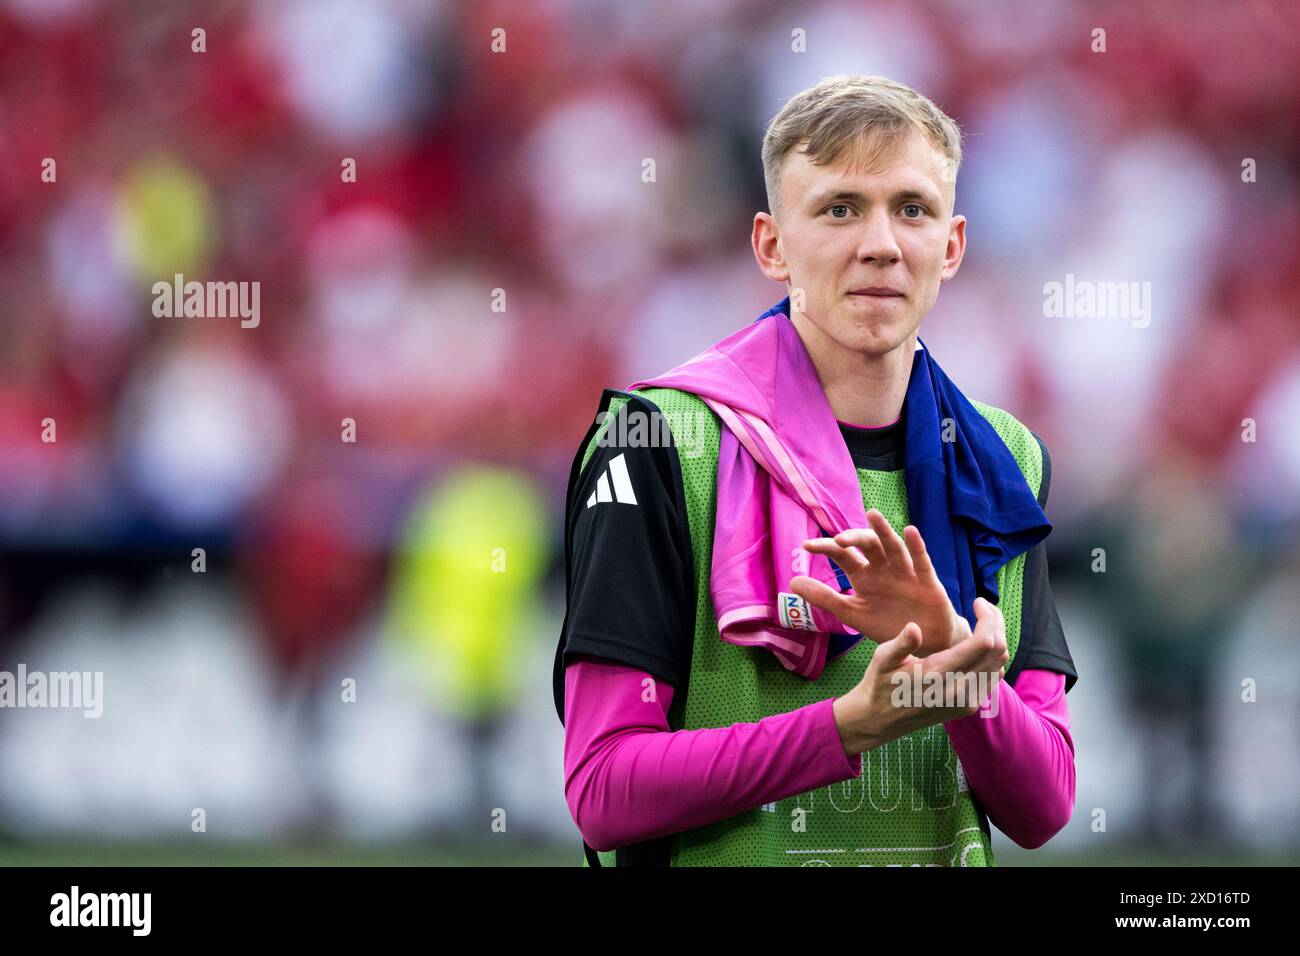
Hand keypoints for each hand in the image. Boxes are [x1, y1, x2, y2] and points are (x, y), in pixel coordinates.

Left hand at [790, 509, 965, 656]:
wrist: (921, 643)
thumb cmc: (886, 624)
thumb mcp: (852, 613)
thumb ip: (825, 598)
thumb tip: (792, 582)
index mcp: (863, 575)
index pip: (842, 555)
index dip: (826, 547)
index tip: (806, 546)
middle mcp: (883, 568)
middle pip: (867, 545)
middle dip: (854, 538)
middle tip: (840, 540)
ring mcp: (905, 572)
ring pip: (893, 546)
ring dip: (884, 531)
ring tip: (874, 514)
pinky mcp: (927, 581)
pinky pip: (921, 561)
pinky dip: (916, 546)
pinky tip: (910, 531)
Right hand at [832, 597, 1008, 755]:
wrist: (879, 721)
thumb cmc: (879, 684)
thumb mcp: (882, 659)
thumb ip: (901, 643)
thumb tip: (913, 627)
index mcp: (939, 673)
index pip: (984, 643)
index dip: (988, 618)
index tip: (977, 602)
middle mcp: (959, 690)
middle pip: (998, 651)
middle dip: (996, 623)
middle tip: (983, 607)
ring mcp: (966, 701)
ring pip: (999, 664)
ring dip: (996, 640)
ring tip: (982, 623)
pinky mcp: (968, 708)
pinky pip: (992, 678)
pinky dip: (992, 658)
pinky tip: (976, 647)